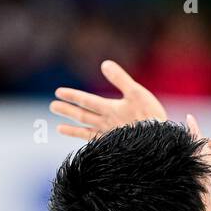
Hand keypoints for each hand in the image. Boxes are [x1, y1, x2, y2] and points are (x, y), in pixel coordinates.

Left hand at [51, 60, 166, 140]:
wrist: (157, 144)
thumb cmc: (150, 116)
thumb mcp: (138, 93)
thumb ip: (120, 79)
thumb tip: (104, 64)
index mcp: (111, 109)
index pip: (86, 101)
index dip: (72, 96)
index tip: (58, 93)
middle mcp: (106, 123)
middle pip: (82, 115)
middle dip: (67, 110)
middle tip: (52, 106)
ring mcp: (109, 136)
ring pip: (86, 131)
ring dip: (71, 129)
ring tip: (58, 128)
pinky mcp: (114, 146)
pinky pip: (95, 144)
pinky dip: (86, 143)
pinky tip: (80, 143)